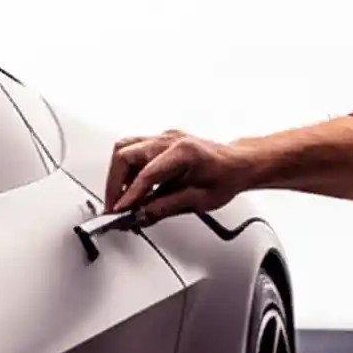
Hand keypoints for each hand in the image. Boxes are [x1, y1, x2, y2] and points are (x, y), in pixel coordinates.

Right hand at [104, 129, 256, 224]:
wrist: (238, 163)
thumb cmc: (227, 177)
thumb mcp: (199, 200)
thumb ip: (166, 207)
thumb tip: (141, 214)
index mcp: (184, 151)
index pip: (146, 173)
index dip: (130, 195)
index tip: (120, 210)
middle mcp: (170, 139)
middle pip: (126, 154)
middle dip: (115, 183)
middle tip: (114, 206)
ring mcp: (163, 138)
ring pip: (125, 148)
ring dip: (117, 175)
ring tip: (120, 198)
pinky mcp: (159, 143)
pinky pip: (133, 151)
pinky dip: (126, 171)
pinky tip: (131, 189)